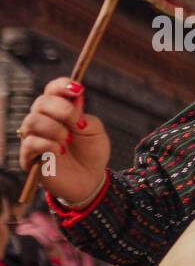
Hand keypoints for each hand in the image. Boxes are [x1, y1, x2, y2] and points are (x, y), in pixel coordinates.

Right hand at [17, 76, 111, 205]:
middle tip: (78, 123)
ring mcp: (33, 137)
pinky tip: (61, 150)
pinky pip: (30, 143)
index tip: (78, 89)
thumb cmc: (91, 152)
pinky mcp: (29, 156)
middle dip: (62, 109)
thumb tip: (75, 98)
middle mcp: (43, 120)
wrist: (90, 179)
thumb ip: (84, 115)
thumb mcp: (95, 131)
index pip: (52, 90)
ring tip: (69, 140)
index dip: (62, 86)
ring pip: (32, 121)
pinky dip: (48, 143)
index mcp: (58, 111)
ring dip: (55, 128)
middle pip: (41, 102)